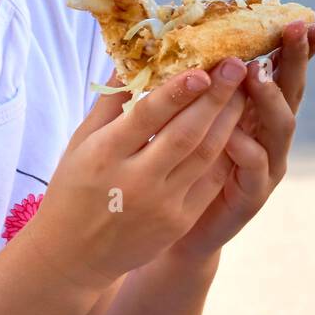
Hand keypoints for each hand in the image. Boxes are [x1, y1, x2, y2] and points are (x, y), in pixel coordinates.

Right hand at [22, 57, 246, 295]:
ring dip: (228, 120)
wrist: (73, 256)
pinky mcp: (179, 222)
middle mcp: (135, 180)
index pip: (147, 116)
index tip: (203, 68)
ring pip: (205, 155)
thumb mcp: (81, 142)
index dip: (178, 91)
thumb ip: (110, 102)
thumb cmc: (73, 189)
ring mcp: (161, 205)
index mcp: (105, 155)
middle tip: (236, 66)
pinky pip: (210, 181)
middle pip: (186, 133)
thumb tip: (134, 58)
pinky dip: (226, 152)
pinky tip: (235, 128)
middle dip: (216, 97)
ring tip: (241, 91)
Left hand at [162, 20, 314, 263]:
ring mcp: (267, 165)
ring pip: (280, 127)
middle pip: (291, 91)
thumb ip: (199, 84)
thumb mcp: (193, 118)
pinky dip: (247, 149)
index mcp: (256, 111)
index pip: (281, 72)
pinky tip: (233, 134)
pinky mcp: (252, 195)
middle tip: (293, 30)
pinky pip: (256, 168)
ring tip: (257, 73)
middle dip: (294, 59)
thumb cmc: (182, 163)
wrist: (178, 229)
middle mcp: (269, 135)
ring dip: (270, 98)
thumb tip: (182, 33)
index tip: (307, 18)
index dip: (297, 48)